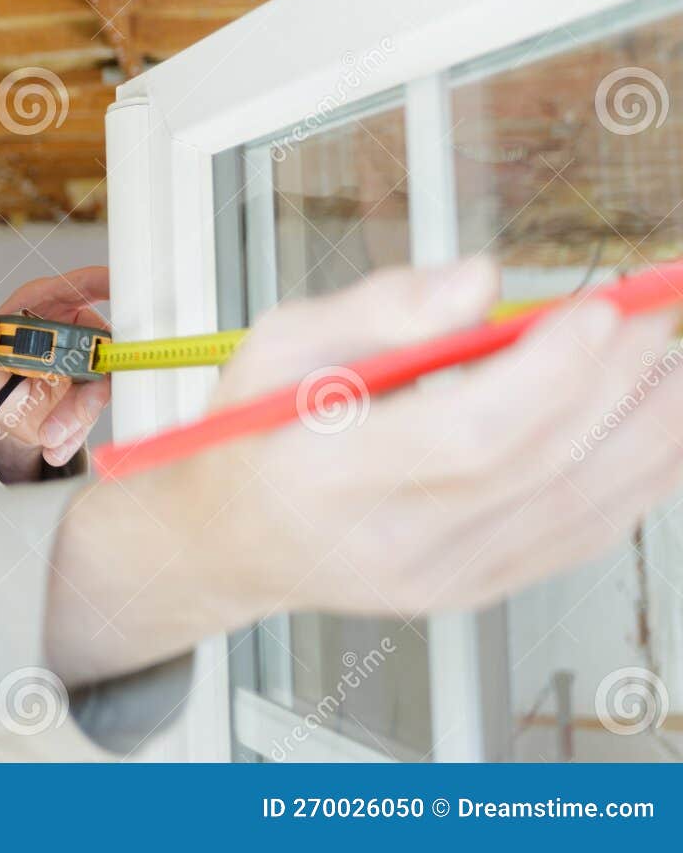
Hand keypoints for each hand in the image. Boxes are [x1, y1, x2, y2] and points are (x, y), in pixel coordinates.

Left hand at [0, 266, 110, 481]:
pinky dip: (72, 436)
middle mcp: (71, 332)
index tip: (124, 288)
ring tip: (47, 435)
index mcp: (44, 306)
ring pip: (100, 385)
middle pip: (100, 344)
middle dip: (87, 379)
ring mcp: (85, 365)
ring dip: (77, 416)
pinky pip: (92, 415)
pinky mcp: (88, 396)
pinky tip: (51, 448)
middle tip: (72, 408)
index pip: (81, 285)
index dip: (106, 282)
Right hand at [46, 257, 682, 686]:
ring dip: (647, 429)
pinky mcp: (474, 589)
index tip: (595, 311)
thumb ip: (376, 308)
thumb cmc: (250, 438)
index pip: (462, 434)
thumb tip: (478, 281)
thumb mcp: (273, 345)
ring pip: (576, 505)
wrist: (230, 541)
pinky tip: (651, 425)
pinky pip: (578, 538)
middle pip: (534, 465)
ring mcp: (438, 576)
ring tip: (665, 362)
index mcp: (322, 473)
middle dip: (611, 381)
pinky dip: (634, 478)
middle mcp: (386, 540)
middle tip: (648, 313)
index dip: (546, 373)